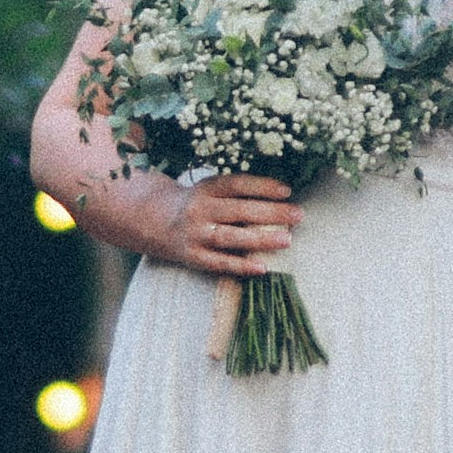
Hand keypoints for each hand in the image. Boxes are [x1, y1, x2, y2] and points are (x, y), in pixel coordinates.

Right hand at [160, 173, 298, 276]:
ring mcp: (195, 235)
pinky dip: (241, 266)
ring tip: (287, 240)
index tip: (287, 191)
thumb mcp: (210, 190)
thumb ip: (237, 193)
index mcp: (206, 189)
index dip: (262, 186)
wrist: (154, 222)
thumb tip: (280, 198)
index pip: (237, 184)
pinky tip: (262, 268)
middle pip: (238, 211)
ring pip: (230, 237)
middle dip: (271, 213)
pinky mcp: (193, 257)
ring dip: (260, 239)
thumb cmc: (196, 205)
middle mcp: (200, 210)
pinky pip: (219, 263)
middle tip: (298, 216)